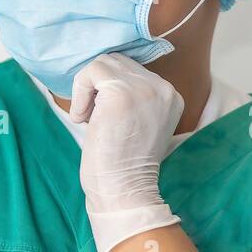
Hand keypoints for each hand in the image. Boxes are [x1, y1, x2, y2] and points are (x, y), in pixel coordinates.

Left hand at [68, 54, 184, 251]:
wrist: (124, 190)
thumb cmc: (123, 163)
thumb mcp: (138, 123)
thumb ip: (134, 97)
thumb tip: (101, 74)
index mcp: (171, 96)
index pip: (133, 70)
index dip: (111, 90)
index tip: (108, 120)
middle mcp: (163, 88)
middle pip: (118, 62)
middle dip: (99, 87)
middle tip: (96, 119)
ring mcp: (144, 88)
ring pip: (104, 63)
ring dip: (88, 89)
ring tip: (91, 119)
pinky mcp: (122, 92)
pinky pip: (91, 71)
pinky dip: (80, 92)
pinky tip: (84, 119)